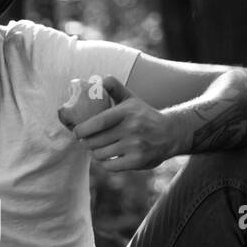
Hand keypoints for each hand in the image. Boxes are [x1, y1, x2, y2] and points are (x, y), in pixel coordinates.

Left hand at [68, 76, 183, 169]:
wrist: (170, 133)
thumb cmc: (144, 115)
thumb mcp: (131, 99)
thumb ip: (114, 88)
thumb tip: (98, 80)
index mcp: (127, 111)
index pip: (98, 122)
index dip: (82, 129)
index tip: (76, 132)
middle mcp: (132, 128)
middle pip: (95, 141)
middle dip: (86, 142)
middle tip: (87, 140)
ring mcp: (135, 145)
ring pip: (100, 154)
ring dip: (96, 152)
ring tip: (99, 148)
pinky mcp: (137, 161)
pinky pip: (109, 166)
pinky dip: (106, 163)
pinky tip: (110, 156)